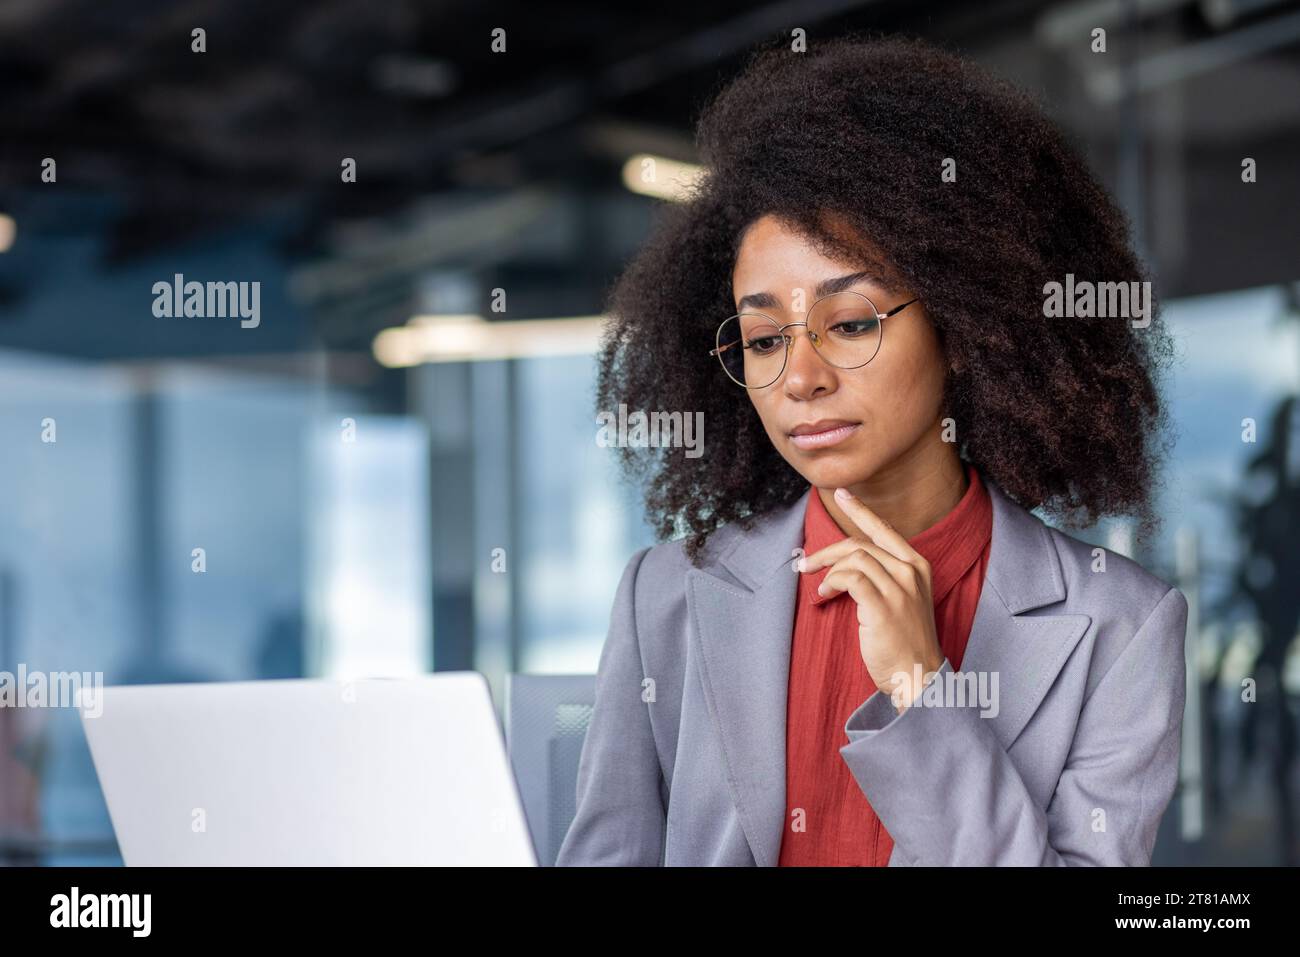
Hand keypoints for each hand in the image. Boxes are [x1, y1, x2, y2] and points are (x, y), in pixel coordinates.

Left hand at [798, 487, 944, 712]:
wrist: (918, 675)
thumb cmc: (904, 641)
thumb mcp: (902, 599)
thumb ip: (883, 577)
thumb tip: (846, 563)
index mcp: (917, 566)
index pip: (884, 529)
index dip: (860, 510)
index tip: (841, 494)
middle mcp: (911, 572)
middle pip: (860, 544)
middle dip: (827, 551)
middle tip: (806, 563)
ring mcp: (899, 588)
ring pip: (853, 558)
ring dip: (827, 571)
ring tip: (820, 590)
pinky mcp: (883, 605)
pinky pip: (849, 578)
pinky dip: (831, 583)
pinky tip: (825, 596)